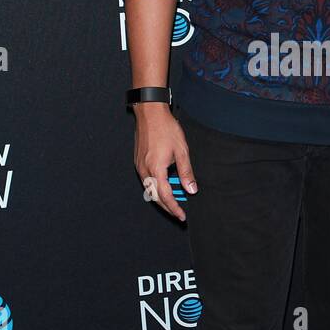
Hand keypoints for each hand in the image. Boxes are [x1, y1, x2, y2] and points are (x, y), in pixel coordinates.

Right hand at [133, 103, 197, 221]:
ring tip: (174, 202)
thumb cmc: (166, 129)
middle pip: (155, 197)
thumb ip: (186, 172)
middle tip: (178, 213)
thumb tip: (191, 190)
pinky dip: (156, 188)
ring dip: (161, 198)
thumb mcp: (181, 151)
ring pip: (149, 190)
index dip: (174, 208)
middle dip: (167, 207)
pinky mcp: (138, 162)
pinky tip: (165, 186)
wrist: (150, 113)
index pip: (165, 196)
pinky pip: (146, 181)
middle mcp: (144, 170)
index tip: (182, 216)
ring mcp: (139, 166)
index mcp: (156, 169)